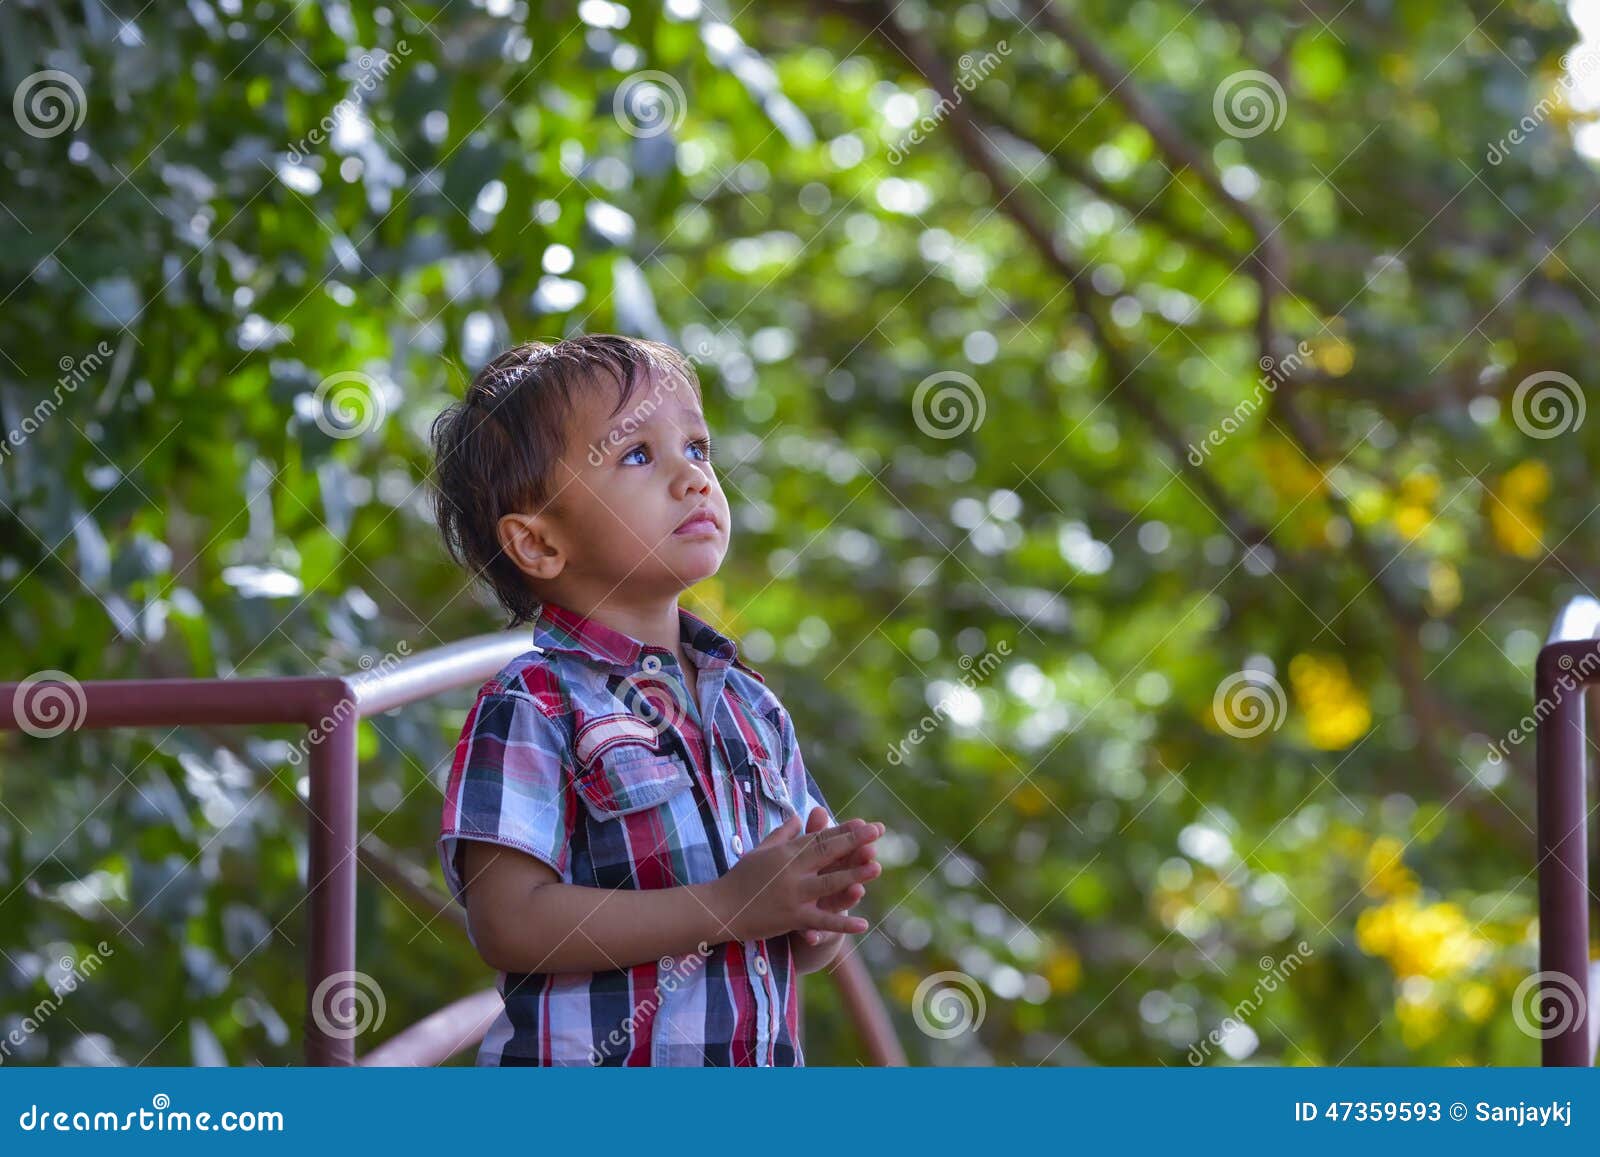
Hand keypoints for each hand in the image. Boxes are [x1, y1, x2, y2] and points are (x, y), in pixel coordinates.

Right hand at [708, 813, 883, 943]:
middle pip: (828, 853)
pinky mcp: (792, 918)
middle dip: (855, 841)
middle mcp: (791, 870)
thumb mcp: (760, 851)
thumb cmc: (739, 878)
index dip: (843, 829)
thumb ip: (783, 835)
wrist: (720, 908)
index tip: (864, 822)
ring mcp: (793, 894)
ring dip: (854, 874)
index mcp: (786, 852)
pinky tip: (863, 924)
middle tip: (878, 831)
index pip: (819, 837)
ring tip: (877, 866)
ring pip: (829, 883)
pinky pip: (822, 921)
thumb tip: (799, 816)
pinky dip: (843, 923)